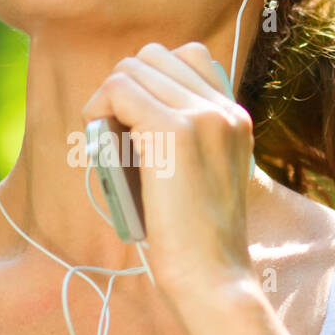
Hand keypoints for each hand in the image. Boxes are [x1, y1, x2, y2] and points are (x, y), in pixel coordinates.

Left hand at [80, 41, 257, 305]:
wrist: (212, 278)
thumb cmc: (196, 240)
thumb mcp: (201, 177)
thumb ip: (184, 139)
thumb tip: (128, 113)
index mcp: (236, 117)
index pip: (186, 57)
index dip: (149, 81)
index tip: (132, 118)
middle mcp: (224, 108)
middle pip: (155, 55)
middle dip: (123, 85)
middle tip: (111, 128)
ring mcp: (202, 116)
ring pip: (134, 68)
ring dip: (109, 95)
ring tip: (105, 135)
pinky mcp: (174, 132)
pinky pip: (120, 90)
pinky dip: (100, 106)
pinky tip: (98, 134)